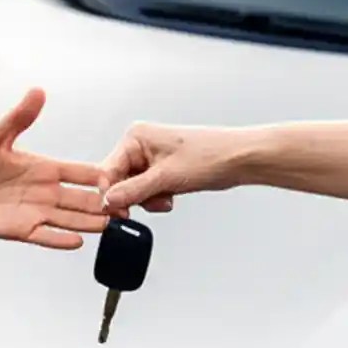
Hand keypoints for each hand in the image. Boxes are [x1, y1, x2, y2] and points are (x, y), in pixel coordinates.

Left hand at [0, 88, 108, 248]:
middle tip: (126, 207)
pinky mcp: (20, 230)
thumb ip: (19, 117)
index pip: (79, 173)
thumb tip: (37, 90)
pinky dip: (61, 241)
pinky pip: (46, 237)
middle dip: (104, 204)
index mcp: (44, 169)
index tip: (116, 177)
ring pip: (71, 219)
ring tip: (110, 225)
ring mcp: (35, 212)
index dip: (98, 176)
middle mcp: (45, 192)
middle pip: (82, 199)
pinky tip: (78, 242)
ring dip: (90, 223)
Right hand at [97, 122, 244, 217]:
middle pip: (119, 181)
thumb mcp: (166, 177)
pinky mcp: (163, 171)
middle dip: (135, 196)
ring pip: (134, 189)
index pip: (107, 170)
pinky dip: (158, 198)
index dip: (112, 193)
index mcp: (136, 137)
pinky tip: (172, 195)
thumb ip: (133, 190)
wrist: (239, 159)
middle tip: (152, 200)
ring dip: (148, 199)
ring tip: (167, 195)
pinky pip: (148, 191)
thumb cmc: (211, 155)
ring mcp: (152, 158)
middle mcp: (141, 145)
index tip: (119, 211)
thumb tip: (108, 200)